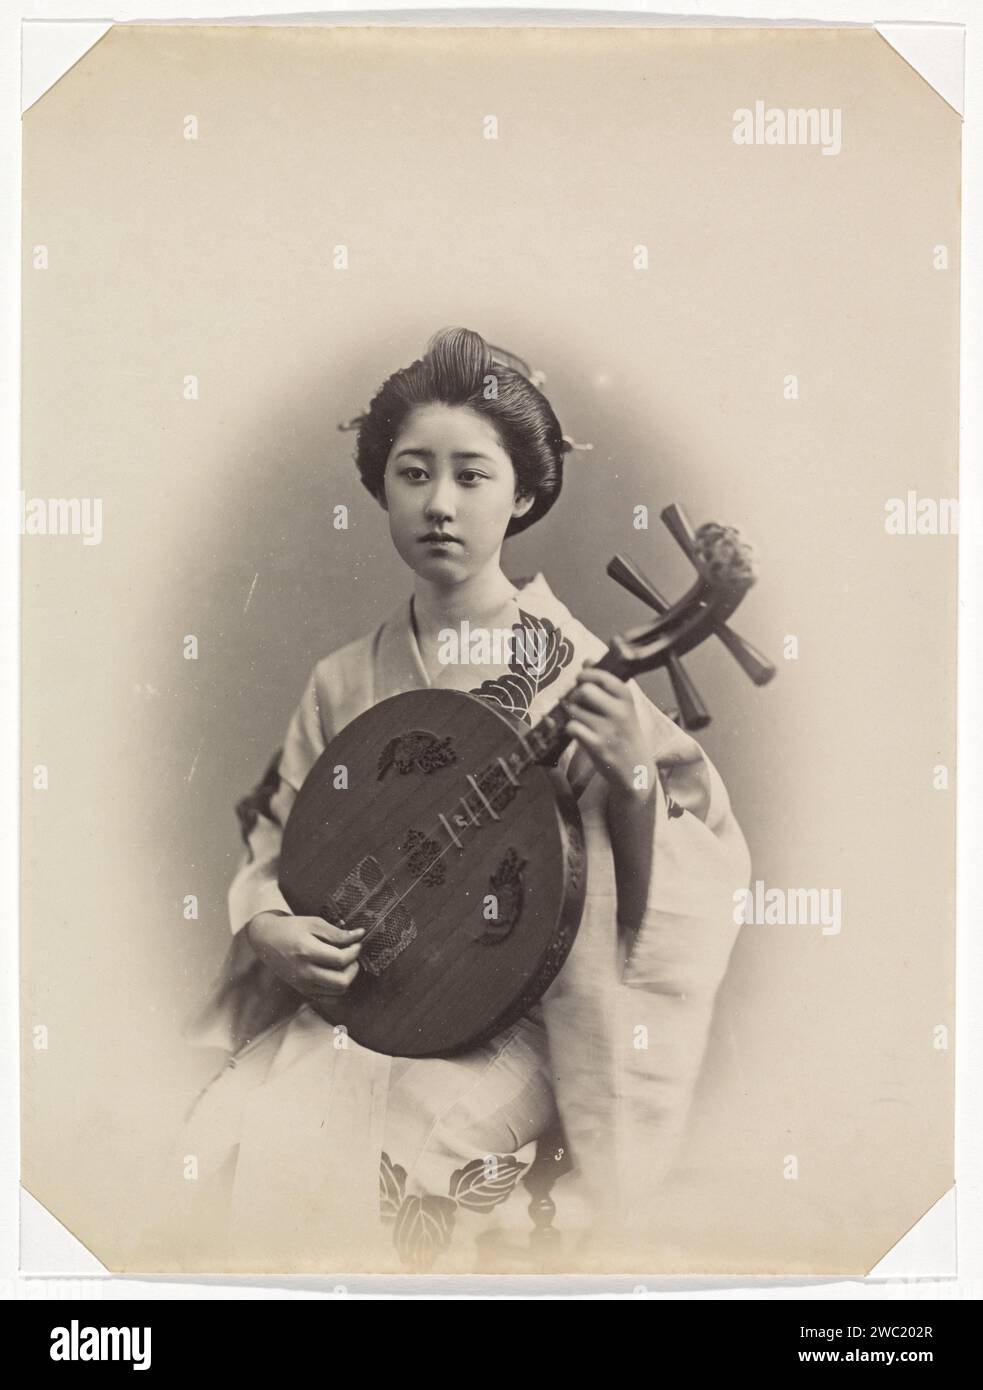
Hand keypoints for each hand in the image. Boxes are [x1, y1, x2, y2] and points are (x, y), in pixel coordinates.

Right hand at [245, 910, 363, 1004]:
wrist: (266, 940)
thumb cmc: (290, 928)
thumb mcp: (313, 923)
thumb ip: (337, 933)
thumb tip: (359, 935)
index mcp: (306, 952)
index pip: (340, 960)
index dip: (355, 952)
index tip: (357, 944)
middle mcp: (304, 972)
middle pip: (342, 981)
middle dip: (354, 968)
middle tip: (353, 956)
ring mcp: (302, 984)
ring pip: (337, 992)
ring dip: (347, 978)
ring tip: (344, 964)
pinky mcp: (302, 990)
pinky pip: (328, 998)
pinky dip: (337, 988)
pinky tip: (335, 974)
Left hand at [564, 659, 652, 797]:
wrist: (636, 769)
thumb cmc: (626, 733)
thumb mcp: (622, 707)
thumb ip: (605, 684)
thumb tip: (587, 661)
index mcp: (627, 698)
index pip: (603, 676)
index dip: (586, 675)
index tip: (581, 680)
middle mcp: (620, 712)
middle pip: (585, 690)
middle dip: (575, 694)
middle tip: (577, 702)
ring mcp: (608, 729)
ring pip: (575, 709)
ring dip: (572, 713)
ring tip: (581, 720)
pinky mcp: (597, 746)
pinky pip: (572, 727)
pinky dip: (570, 728)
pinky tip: (579, 732)